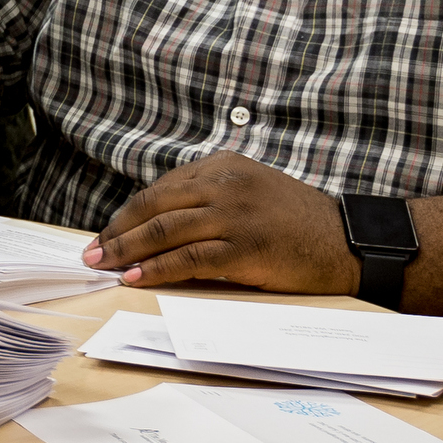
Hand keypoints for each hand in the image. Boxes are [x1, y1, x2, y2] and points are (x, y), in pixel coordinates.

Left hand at [89, 152, 358, 291]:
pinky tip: (136, 276)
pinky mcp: (244, 247)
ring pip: (165, 230)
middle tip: (92, 251)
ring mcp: (235, 214)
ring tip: (105, 265)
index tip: (108, 233)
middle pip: (154, 205)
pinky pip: (188, 258)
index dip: (129, 214)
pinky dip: (156, 268)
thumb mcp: (251, 193)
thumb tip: (157, 226)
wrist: (349, 243)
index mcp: (224, 166)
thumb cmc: (298, 224)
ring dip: (127, 250)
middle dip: (118, 231)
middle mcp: (226, 183)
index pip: (161, 189)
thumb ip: (210, 199)